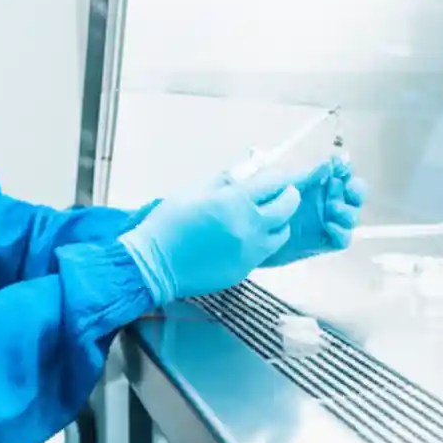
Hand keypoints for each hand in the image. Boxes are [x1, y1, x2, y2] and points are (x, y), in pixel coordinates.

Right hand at [119, 173, 300, 304]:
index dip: (278, 175)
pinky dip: (264, 240)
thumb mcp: (192, 193)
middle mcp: (249, 226)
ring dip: (280, 220)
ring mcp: (250, 251)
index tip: (278, 175)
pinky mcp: (245, 269)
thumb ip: (222, 181)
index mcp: (234, 202)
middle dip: (287, 195)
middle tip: (281, 192)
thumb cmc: (168, 224)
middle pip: (287, 206)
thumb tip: (244, 173)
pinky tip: (249, 236)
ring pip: (283, 232)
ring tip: (267, 216)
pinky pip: (266, 251)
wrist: (155, 265)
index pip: (273, 182)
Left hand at [261, 157, 364, 267]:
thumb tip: (329, 162)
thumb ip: (307, 176)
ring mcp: (328, 222)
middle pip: (355, 195)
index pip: (343, 174)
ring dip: (347, 210)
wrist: (251, 232)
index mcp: (321, 184)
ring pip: (352, 216)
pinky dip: (340, 231)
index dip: (345, 169)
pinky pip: (343, 239)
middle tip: (346, 188)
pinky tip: (328, 225)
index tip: (340, 165)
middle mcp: (329, 202)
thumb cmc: (265, 204)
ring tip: (332, 207)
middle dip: (356, 190)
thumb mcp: (283, 185)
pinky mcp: (325, 242)